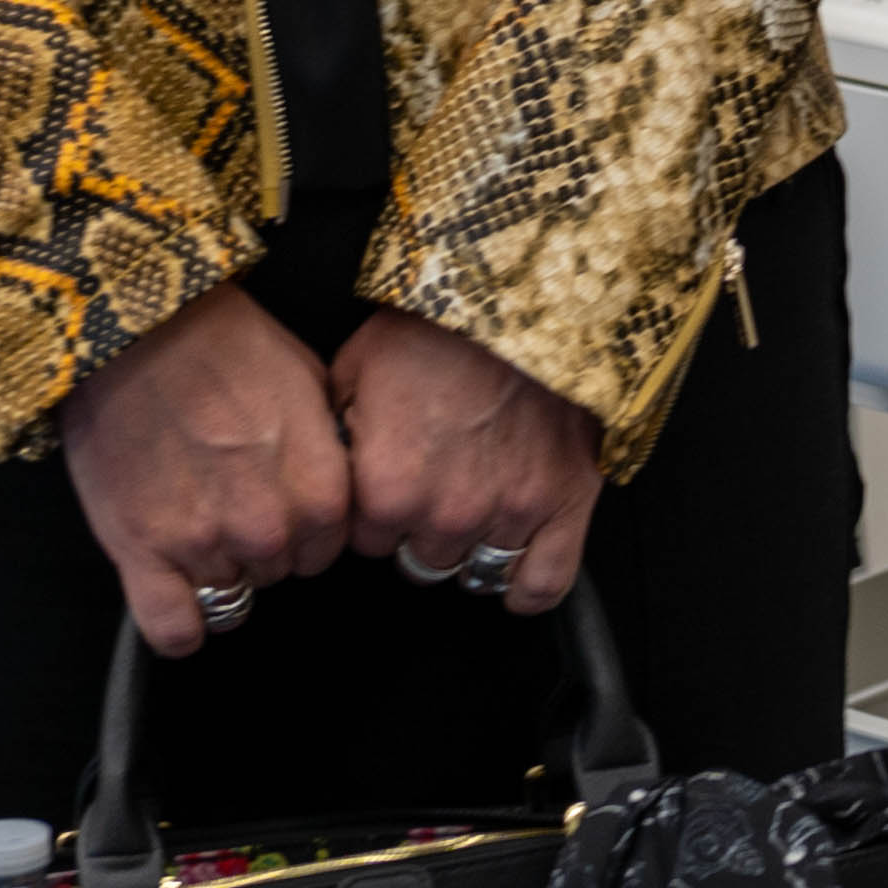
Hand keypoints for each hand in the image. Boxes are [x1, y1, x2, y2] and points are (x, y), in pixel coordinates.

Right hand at [61, 284, 356, 657]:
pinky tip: (182, 604)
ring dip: (220, 567)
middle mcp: (266, 526)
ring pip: (230, 595)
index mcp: (318, 488)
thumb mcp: (312, 387)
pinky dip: (180, 628)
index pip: (331, 548)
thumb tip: (341, 487)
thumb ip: (329, 455)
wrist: (140, 331)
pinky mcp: (140, 551)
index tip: (287, 505)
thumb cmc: (228, 347)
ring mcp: (201, 544)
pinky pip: (172, 627)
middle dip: (266, 544)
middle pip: (281, 572)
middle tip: (234, 496)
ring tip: (196, 515)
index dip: (309, 528)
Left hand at [327, 312, 602, 616]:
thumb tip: (322, 470)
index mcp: (387, 488)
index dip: (373, 512)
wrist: (529, 300)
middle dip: (420, 528)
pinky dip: (527, 587)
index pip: (363, 542)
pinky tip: (514, 571)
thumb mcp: (357, 366)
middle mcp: (446, 515)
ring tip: (475, 500)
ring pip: (473, 571)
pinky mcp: (564, 506)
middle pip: (419, 560)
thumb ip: (336, 437)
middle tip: (435, 479)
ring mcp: (510, 514)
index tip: (387, 485)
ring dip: (470, 543)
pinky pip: (544, 583)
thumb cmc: (441, 327)